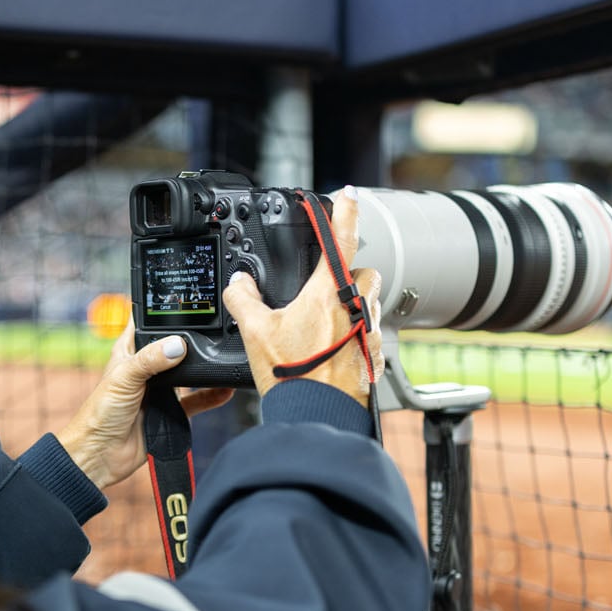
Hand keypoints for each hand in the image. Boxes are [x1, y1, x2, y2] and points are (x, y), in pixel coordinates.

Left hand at [57, 323, 233, 489]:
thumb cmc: (99, 414)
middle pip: (173, 347)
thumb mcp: (123, 378)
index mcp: (129, 352)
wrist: (102, 454)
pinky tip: (224, 390)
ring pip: (188, 373)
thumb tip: (177, 346)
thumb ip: (150, 360)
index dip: (162, 313)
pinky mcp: (172, 410)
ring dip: (202, 368)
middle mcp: (146, 368)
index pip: (148, 324)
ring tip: (219, 358)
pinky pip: (197, 400)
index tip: (184, 305)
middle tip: (210, 333)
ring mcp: (160, 389)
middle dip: (190, 341)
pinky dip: (211, 396)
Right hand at [222, 187, 383, 402]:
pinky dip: (355, 335)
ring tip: (324, 325)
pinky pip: (370, 334)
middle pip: (364, 273)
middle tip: (322, 289)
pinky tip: (333, 351)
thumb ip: (243, 299)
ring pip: (370, 302)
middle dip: (349, 275)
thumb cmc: (291, 376)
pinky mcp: (373, 358)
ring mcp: (368, 333)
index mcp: (328, 293)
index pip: (342, 239)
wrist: (316, 416)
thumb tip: (238, 283)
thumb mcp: (255, 333)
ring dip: (354, 304)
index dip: (345, 211)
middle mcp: (355, 308)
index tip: (350, 194)